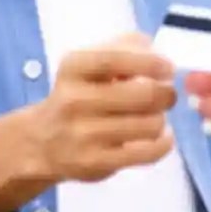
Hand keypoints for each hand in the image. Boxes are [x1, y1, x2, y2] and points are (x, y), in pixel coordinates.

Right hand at [29, 33, 177, 182]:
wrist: (42, 142)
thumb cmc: (76, 94)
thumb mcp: (89, 63)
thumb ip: (123, 48)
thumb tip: (156, 50)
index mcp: (74, 68)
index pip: (115, 60)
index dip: (149, 62)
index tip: (168, 68)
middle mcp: (74, 100)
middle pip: (143, 95)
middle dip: (166, 93)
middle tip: (168, 94)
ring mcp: (84, 135)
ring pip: (150, 125)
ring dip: (161, 118)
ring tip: (155, 115)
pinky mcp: (96, 163)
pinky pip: (147, 153)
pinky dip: (163, 143)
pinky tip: (160, 136)